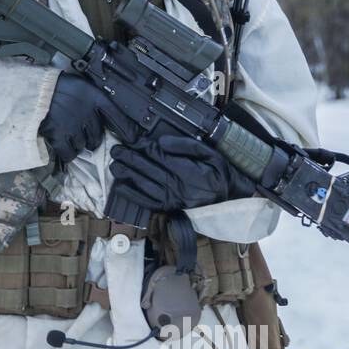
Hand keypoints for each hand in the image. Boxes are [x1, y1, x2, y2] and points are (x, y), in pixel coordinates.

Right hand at [38, 73, 137, 163]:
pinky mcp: (59, 136)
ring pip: (83, 146)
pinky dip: (67, 153)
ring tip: (67, 135)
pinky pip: (69, 153)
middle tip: (81, 133)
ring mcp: (73, 126)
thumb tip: (104, 116)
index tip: (133, 138)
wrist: (33, 91)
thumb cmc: (55, 86)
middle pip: (97, 136)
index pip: (117, 115)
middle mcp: (87, 112)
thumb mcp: (80, 85)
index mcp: (94, 97)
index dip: (126, 129)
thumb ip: (92, 99)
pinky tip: (63, 146)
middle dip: (91, 138)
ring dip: (77, 144)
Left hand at [109, 134, 253, 212]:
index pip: (159, 156)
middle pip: (148, 169)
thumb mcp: (211, 155)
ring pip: (144, 184)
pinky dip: (133, 196)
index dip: (144, 148)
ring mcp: (172, 198)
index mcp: (187, 171)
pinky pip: (148, 202)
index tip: (133, 140)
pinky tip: (121, 188)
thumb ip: (187, 147)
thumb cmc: (223, 175)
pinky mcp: (170, 208)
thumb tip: (163, 142)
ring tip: (115, 165)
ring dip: (128, 174)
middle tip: (116, 150)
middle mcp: (177, 186)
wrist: (233, 201)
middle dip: (130, 158)